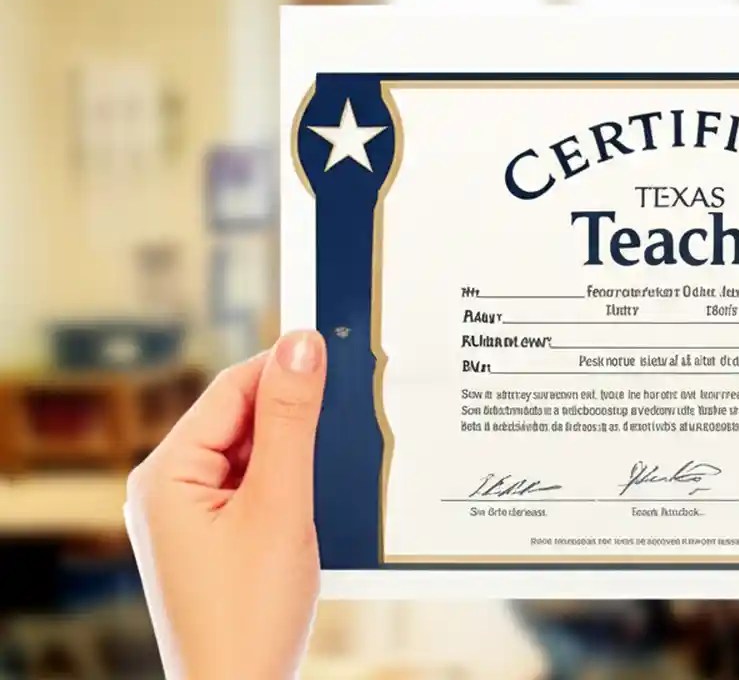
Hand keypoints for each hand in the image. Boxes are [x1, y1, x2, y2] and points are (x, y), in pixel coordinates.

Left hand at [126, 330, 327, 678]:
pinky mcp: (215, 542)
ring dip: (298, 453)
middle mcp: (169, 489)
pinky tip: (321, 498)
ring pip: (254, 455)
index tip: (339, 348)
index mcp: (166, 472)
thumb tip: (301, 344)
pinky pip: (256, 489)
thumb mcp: (279, 503)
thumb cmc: (249, 613)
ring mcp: (191, 518)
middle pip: (242, 420)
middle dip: (296, 415)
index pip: (230, 389)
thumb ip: (291, 419)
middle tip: (353, 407)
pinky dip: (292, 486)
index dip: (284, 366)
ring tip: (339, 459)